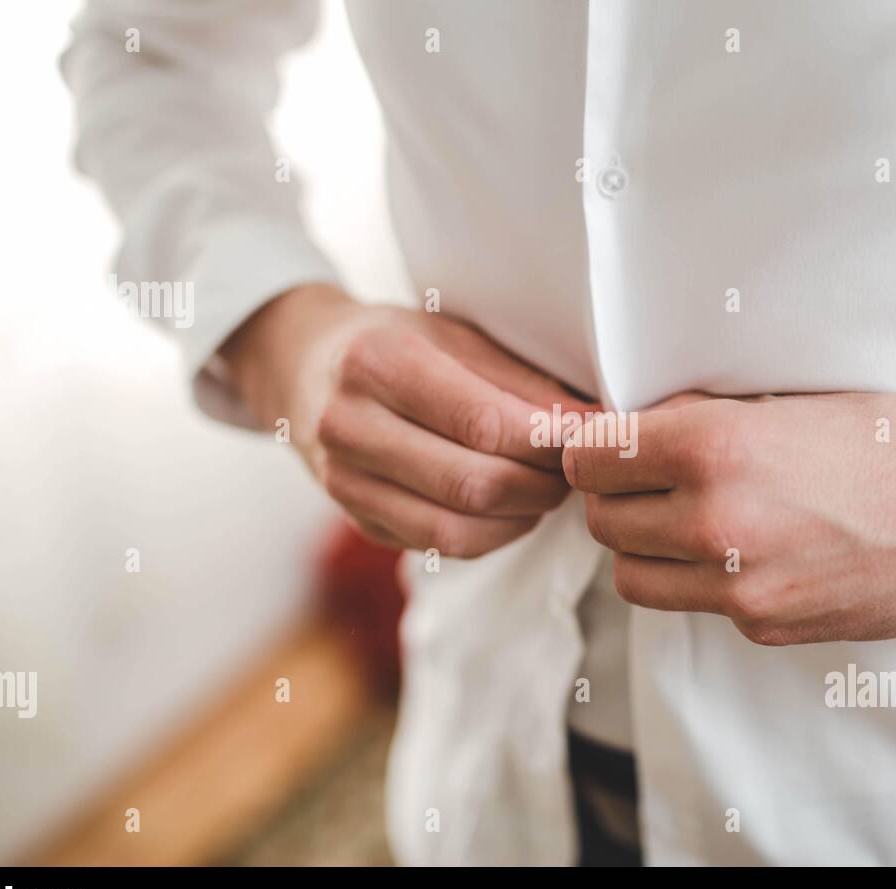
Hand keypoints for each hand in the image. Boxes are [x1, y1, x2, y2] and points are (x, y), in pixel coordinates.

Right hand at [222, 284, 595, 556]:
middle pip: (475, 485)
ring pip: (457, 531)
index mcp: (378, 362)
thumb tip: (592, 424)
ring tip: (547, 488)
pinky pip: (439, 547)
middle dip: (543, 484)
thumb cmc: (394, 340)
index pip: (485, 423)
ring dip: (522, 517)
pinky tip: (512, 508)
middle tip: (576, 467)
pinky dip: (492, 535)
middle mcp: (350, 426)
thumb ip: (519, 380)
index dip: (551, 441)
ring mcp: (344, 481)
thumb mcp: (453, 333)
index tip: (592, 438)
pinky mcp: (355, 518)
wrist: (303, 365)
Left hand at [562, 391, 895, 644]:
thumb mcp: (789, 401)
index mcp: (716, 449)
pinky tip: (742, 550)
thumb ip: (704, 419)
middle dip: (614, 496)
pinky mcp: (765, 626)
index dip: (594, 447)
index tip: (610, 443)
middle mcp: (717, 523)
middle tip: (646, 478)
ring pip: (631, 575)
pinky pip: (693, 604)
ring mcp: (740, 587)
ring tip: (682, 518)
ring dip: (643, 545)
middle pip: (601, 519)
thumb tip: (635, 426)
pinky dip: (698, 580)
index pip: (592, 457)